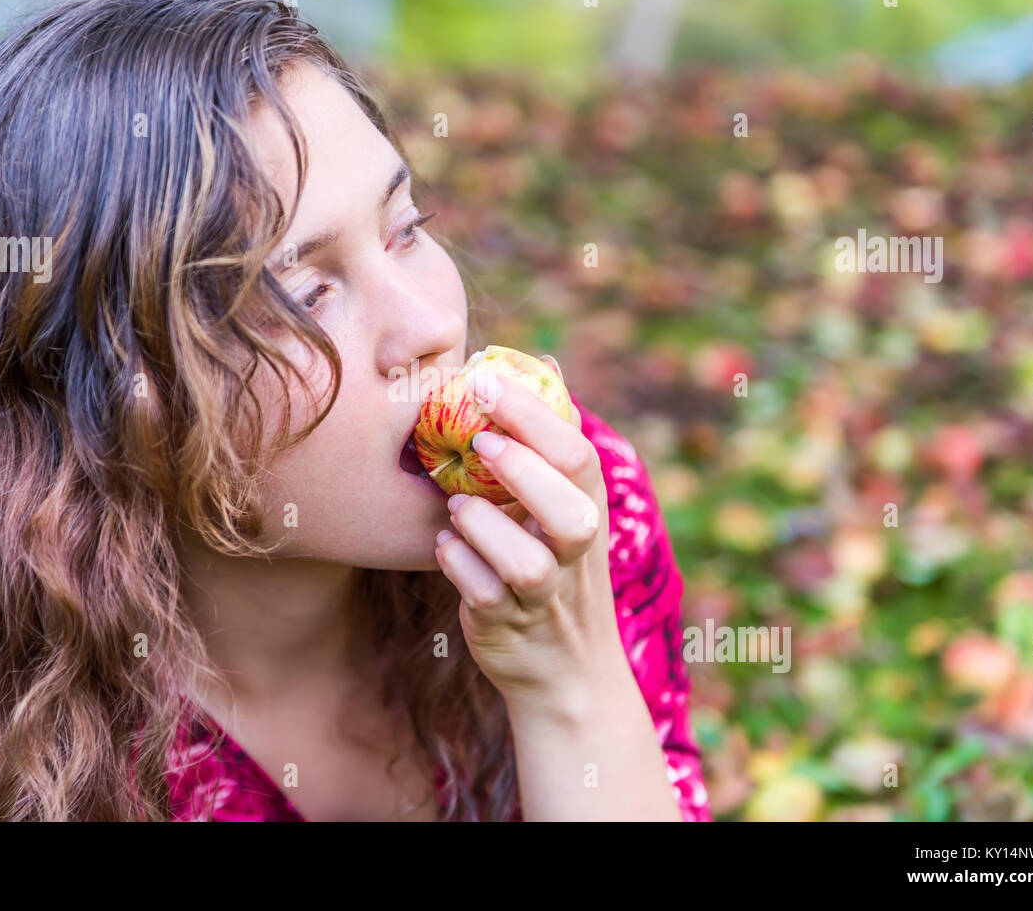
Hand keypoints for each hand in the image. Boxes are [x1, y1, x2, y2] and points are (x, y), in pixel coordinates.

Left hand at [433, 356, 629, 718]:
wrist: (565, 669)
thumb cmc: (555, 563)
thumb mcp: (566, 502)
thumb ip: (552, 437)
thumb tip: (545, 362)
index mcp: (587, 508)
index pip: (577, 455)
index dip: (532, 415)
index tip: (484, 377)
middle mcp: (574, 554)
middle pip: (571, 514)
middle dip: (525, 472)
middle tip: (480, 440)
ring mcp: (543, 596)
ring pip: (529, 565)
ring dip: (487, 528)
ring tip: (458, 506)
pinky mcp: (508, 627)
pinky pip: (484, 598)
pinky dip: (461, 569)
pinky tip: (444, 548)